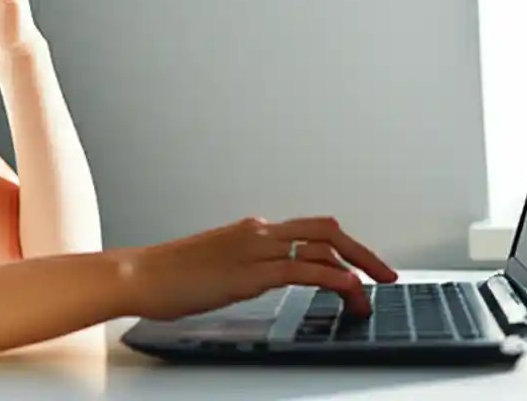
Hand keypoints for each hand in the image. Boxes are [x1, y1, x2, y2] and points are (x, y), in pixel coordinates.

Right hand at [118, 215, 397, 320]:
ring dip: (355, 270)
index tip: (363, 267)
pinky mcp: (250, 272)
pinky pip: (303, 269)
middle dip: (363, 251)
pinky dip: (333, 277)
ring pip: (322, 247)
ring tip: (369, 296)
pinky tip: (348, 289)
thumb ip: (248, 265)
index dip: (345, 247)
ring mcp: (255, 249)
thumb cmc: (172, 274)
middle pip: (327, 230)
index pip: (311, 230)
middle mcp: (260, 232)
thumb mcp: (219, 264)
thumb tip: (269, 277)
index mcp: (253, 230)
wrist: (141, 274)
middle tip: (386, 275)